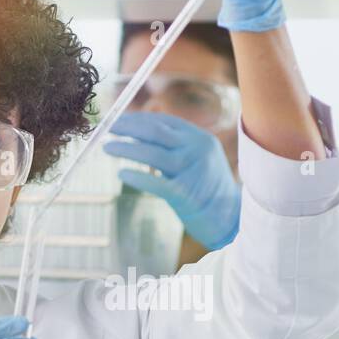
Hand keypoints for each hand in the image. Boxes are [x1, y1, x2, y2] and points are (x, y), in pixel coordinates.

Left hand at [104, 111, 240, 250]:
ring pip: (151, 153)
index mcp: (200, 138)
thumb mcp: (199, 160)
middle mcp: (197, 150)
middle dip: (127, 127)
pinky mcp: (185, 193)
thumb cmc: (208, 191)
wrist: (231, 220)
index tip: (118, 119)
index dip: (137, 119)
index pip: (163, 122)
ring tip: (107, 148)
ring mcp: (192, 171)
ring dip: (126, 148)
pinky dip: (135, 176)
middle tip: (107, 128)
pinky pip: (154, 182)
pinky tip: (121, 174)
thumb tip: (140, 135)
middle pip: (155, 131)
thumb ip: (177, 147)